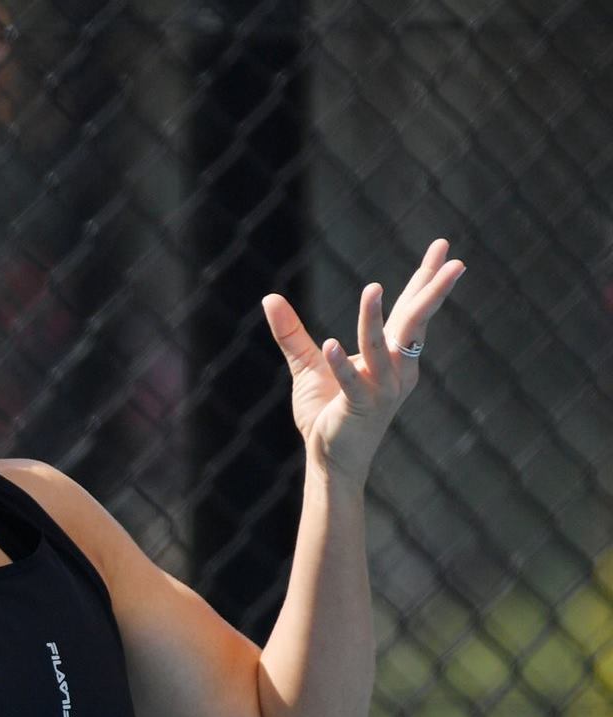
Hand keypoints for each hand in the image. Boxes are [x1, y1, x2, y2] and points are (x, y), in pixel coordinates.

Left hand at [262, 239, 466, 482]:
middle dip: (434, 291)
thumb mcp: (307, 365)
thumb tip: (269, 298)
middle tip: (455, 261)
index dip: (426, 280)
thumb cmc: (327, 413)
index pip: (412, 311)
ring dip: (373, 319)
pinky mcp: (360, 407)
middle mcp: (396, 368)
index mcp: (391, 355)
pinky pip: (353, 382)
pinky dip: (342, 363)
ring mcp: (381, 389)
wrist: (330, 460)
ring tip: (372, 288)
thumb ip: (291, 333)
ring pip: (381, 347)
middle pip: (416, 322)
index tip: (443, 247)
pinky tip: (331, 343)